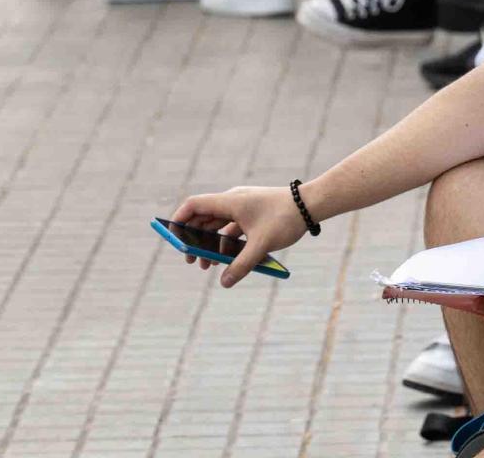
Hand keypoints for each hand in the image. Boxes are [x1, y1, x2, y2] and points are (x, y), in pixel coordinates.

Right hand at [169, 185, 306, 287]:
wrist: (311, 205)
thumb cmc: (286, 219)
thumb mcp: (261, 245)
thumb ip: (241, 264)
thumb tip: (224, 282)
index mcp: (230, 202)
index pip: (194, 205)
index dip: (178, 219)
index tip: (172, 237)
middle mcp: (233, 201)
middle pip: (203, 217)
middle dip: (194, 239)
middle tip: (190, 260)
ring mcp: (243, 206)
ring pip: (218, 224)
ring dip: (210, 243)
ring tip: (207, 265)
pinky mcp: (253, 213)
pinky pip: (232, 227)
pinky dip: (226, 242)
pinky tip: (228, 259)